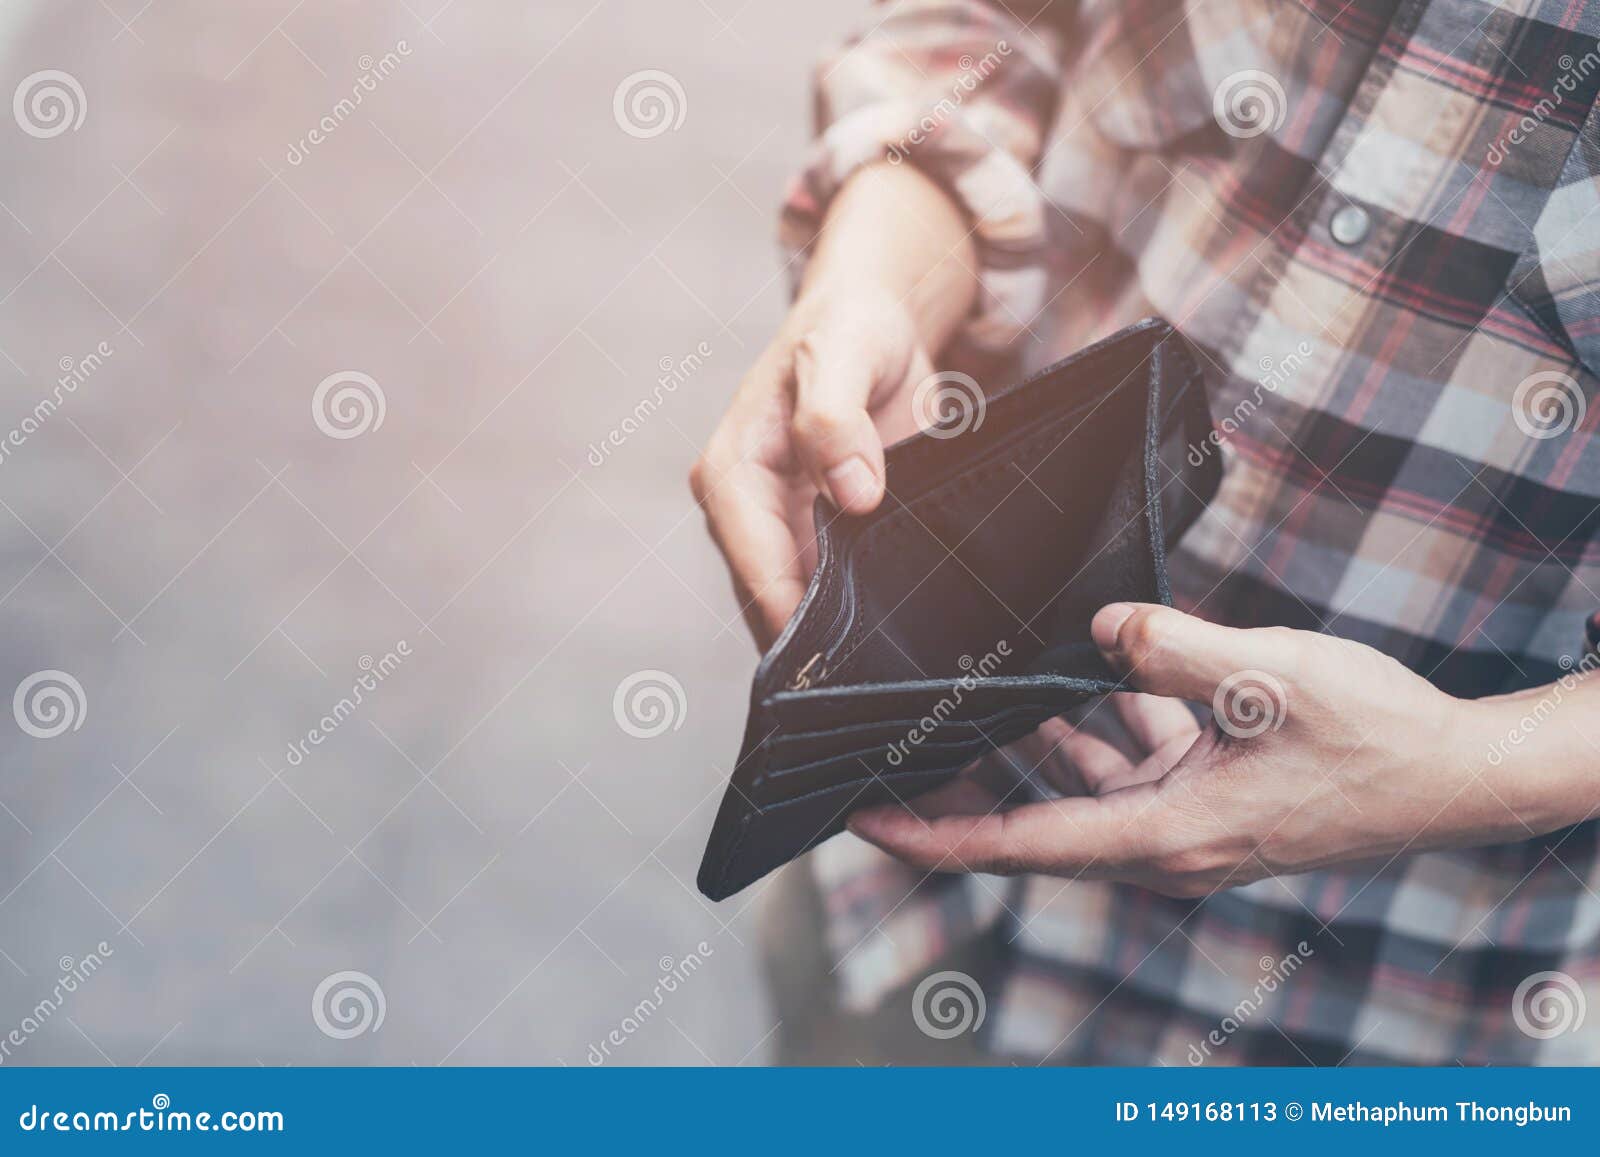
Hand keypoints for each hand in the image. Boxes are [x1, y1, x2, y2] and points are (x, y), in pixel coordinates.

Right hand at [690, 285, 932, 646]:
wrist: (875, 323)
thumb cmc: (850, 328)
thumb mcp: (843, 354)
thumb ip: (835, 419)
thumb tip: (853, 495)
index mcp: (731, 472)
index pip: (755, 567)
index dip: (796, 615)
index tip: (844, 654)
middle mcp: (743, 512)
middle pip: (770, 602)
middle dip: (817, 639)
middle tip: (878, 668)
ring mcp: (778, 530)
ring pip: (796, 610)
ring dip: (836, 636)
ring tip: (887, 659)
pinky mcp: (815, 539)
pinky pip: (827, 595)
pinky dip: (857, 616)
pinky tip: (894, 632)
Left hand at [848, 602, 1573, 897]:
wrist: (1455, 775)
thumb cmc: (1374, 738)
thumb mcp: (1267, 678)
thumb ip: (1171, 649)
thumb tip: (1099, 625)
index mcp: (1166, 836)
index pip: (1018, 844)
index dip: (933, 833)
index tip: (863, 817)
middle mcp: (1164, 844)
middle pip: (1031, 819)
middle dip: (962, 782)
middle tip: (890, 742)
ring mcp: (1187, 823)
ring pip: (1080, 784)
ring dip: (1032, 740)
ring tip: (970, 690)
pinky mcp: (1209, 796)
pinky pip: (1130, 763)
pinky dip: (1101, 724)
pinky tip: (1080, 670)